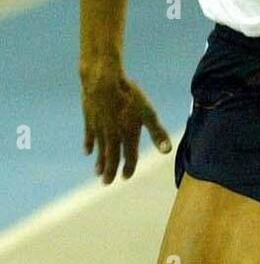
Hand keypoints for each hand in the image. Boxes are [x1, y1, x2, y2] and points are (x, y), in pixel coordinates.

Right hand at [80, 63, 171, 183]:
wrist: (103, 79)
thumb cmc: (129, 95)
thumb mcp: (147, 113)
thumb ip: (157, 133)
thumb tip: (167, 151)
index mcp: (127, 135)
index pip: (129, 157)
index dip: (128, 167)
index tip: (126, 177)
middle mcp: (112, 135)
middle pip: (111, 157)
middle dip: (110, 171)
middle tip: (107, 183)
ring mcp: (99, 128)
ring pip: (99, 150)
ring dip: (99, 162)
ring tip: (98, 173)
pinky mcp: (89, 119)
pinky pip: (89, 136)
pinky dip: (89, 145)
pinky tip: (88, 152)